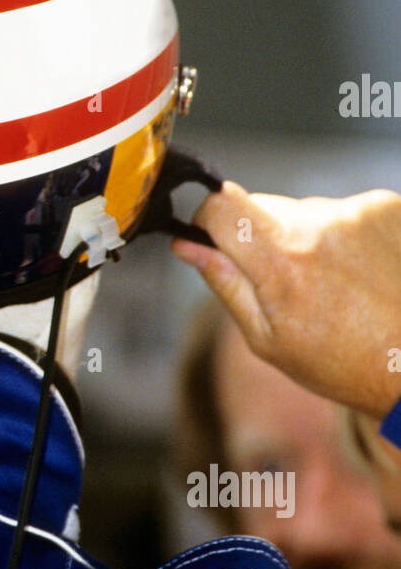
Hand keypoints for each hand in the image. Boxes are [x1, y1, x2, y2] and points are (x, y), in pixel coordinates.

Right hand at [171, 181, 400, 419]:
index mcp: (282, 261)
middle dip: (261, 237)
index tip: (215, 240)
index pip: (220, 204)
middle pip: (262, 206)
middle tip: (287, 284)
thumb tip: (186, 246)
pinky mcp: (388, 207)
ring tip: (334, 286)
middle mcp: (320, 225)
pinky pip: (344, 211)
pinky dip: (344, 236)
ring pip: (304, 210)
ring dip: (306, 238)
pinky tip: (360, 274)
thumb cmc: (345, 364)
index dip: (208, 219)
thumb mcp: (269, 339)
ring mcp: (359, 211)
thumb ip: (225, 283)